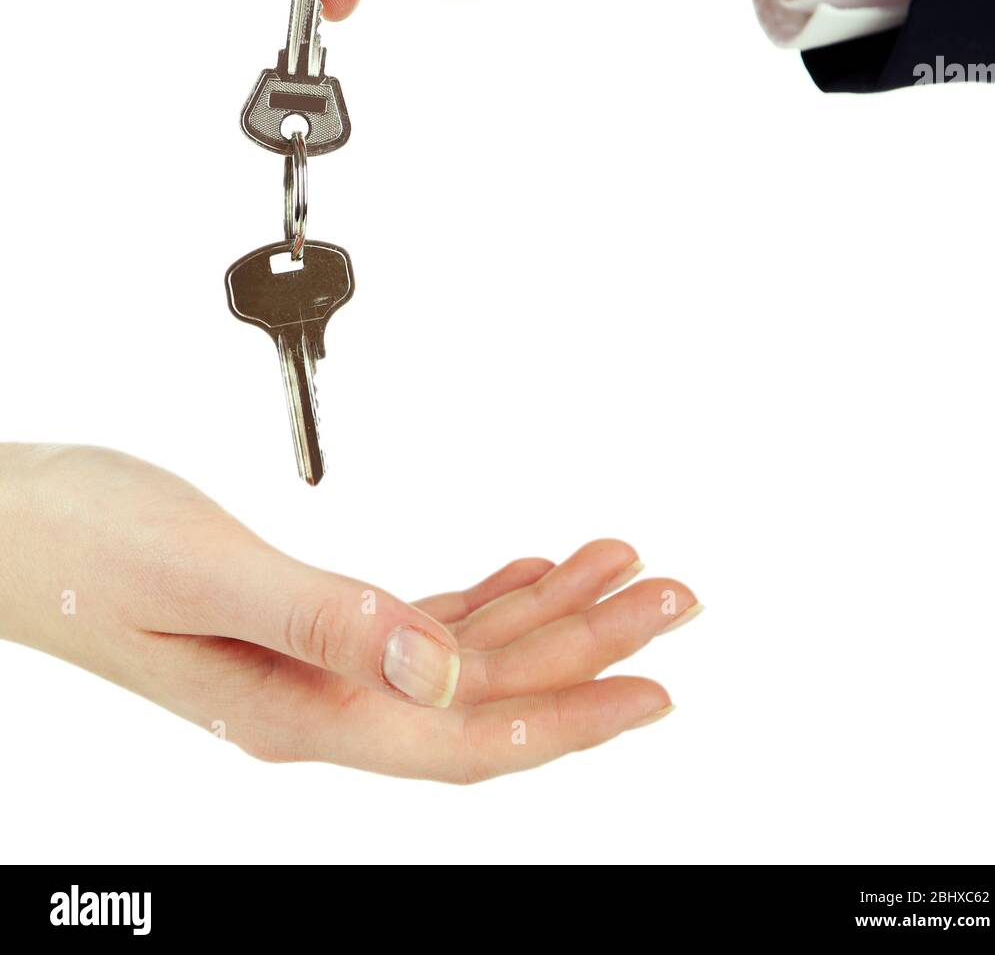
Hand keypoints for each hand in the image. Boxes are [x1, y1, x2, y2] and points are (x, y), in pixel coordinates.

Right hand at [0, 444, 700, 781]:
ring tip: (616, 568)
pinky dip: (484, 597)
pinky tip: (521, 570)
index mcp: (301, 707)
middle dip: (588, 646)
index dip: (572, 718)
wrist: (14, 523)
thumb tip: (436, 670)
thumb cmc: (81, 545)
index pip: (469, 734)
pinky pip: (422, 624)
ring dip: (545, 613)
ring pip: (463, 654)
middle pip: (486, 690)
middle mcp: (319, 699)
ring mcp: (315, 665)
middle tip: (667, 599)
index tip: (655, 689)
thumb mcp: (204, 577)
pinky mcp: (307, 625)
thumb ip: (326, 623)